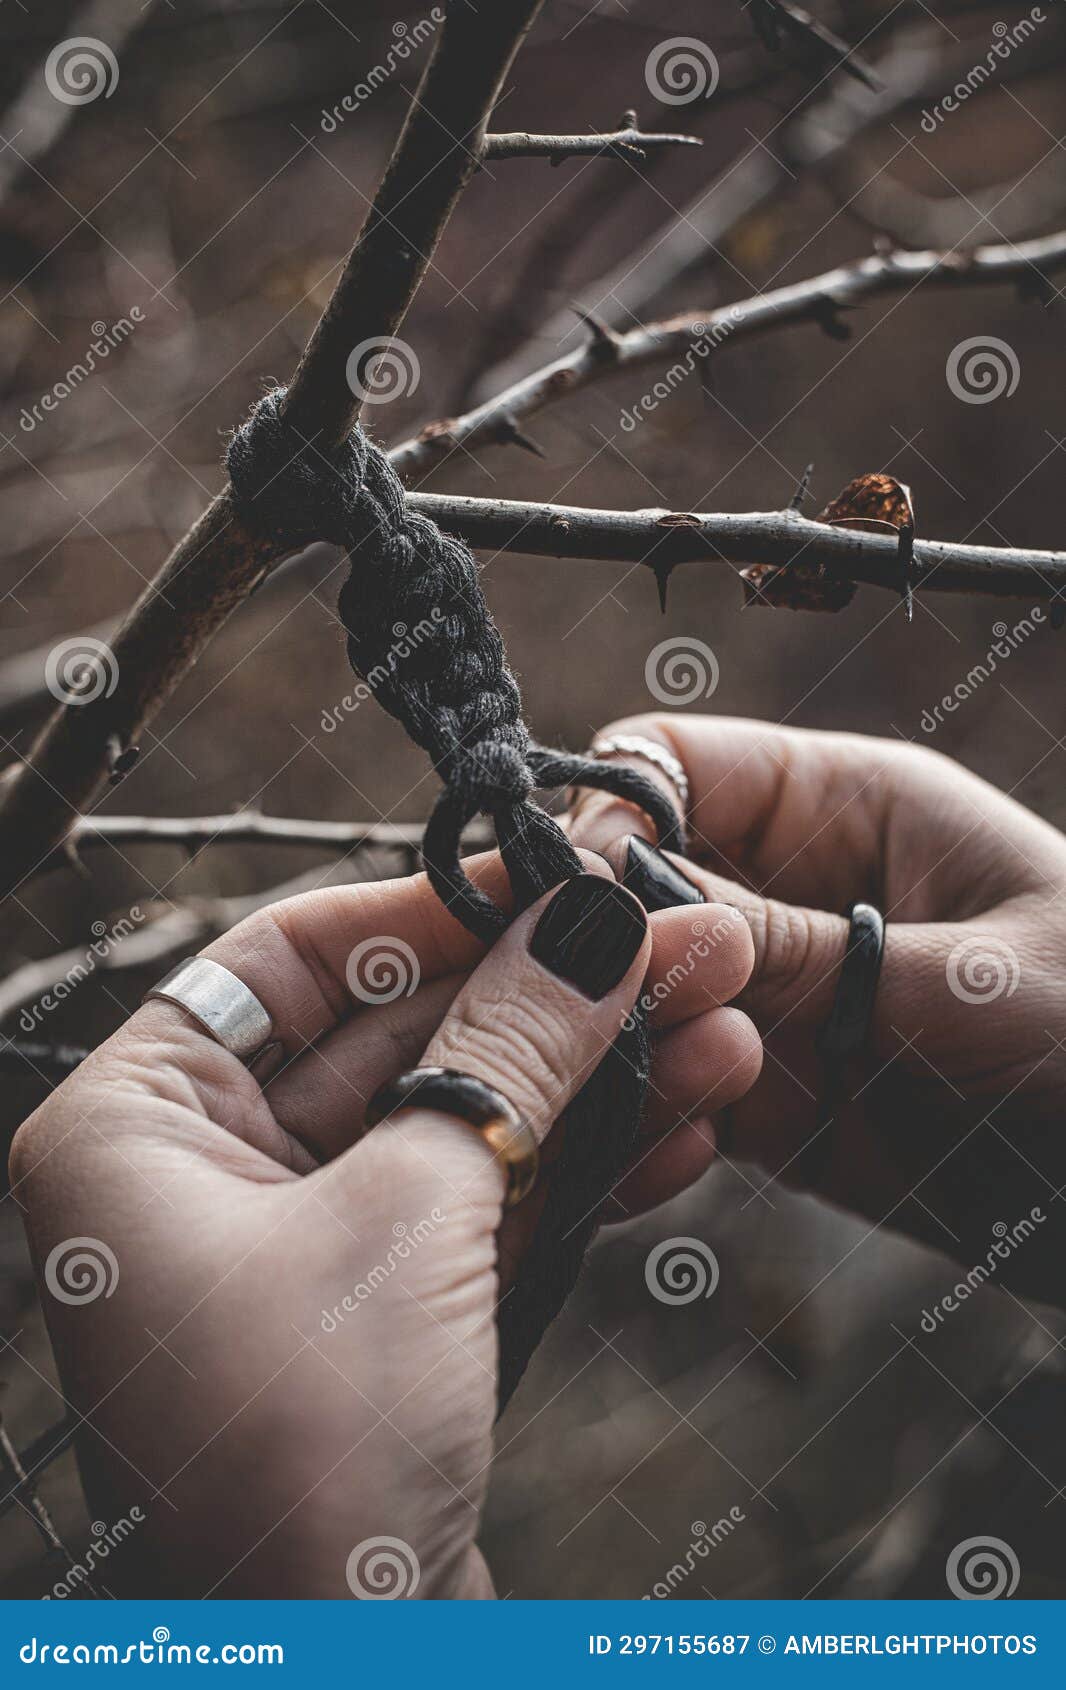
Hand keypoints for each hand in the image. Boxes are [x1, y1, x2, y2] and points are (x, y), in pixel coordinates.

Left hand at [10, 852, 757, 1597]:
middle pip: (395, 1033)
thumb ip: (506, 1054)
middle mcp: (200, 1177)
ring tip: (719, 1030)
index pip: (295, 958)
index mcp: (139, 1129)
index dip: (437, 906)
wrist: (347, 1670)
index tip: (557, 871)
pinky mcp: (377, 1313)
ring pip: (456, 1117)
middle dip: (548, 997)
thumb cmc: (304, 1462)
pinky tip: (685, 1125)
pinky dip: (577, 1167)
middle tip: (676, 946)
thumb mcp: (413, 1218)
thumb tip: (589, 923)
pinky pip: (478, 1202)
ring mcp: (295, 1250)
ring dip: (589, 1078)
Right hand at [570, 715, 1065, 1303]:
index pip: (673, 765)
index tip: (579, 902)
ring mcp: (777, 997)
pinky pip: (672, 1092)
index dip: (607, 817)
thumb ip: (796, 947)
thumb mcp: (963, 980)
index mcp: (848, 805)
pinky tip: (659, 1148)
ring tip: (646, 1096)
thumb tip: (624, 901)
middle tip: (574, 1010)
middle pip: (631, 882)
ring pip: (636, 995)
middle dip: (595, 942)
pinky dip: (647, 1118)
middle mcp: (793, 891)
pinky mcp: (774, 1099)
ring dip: (622, 1041)